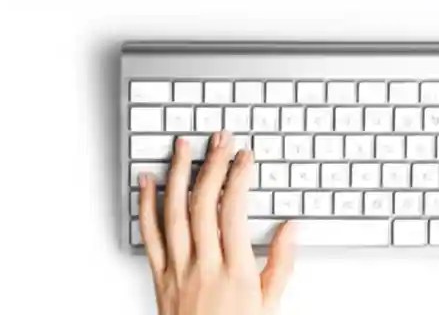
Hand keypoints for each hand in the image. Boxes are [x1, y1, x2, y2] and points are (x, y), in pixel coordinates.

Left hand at [138, 132, 295, 314]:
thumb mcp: (271, 305)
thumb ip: (281, 264)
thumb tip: (291, 228)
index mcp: (235, 273)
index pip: (235, 212)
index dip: (239, 178)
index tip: (245, 157)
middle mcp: (204, 269)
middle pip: (204, 205)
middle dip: (212, 165)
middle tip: (219, 140)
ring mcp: (178, 272)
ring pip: (174, 214)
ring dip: (178, 175)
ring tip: (182, 147)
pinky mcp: (159, 279)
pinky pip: (150, 236)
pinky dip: (147, 206)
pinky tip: (148, 182)